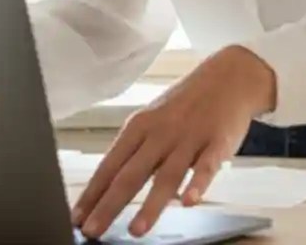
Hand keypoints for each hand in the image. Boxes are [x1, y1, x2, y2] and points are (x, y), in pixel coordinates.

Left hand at [72, 46, 275, 239]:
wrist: (228, 76)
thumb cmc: (186, 104)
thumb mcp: (153, 119)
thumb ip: (135, 151)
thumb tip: (109, 186)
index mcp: (139, 127)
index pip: (109, 165)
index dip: (92, 193)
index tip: (77, 218)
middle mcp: (160, 133)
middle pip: (131, 174)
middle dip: (109, 205)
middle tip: (93, 230)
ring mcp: (189, 138)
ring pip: (167, 175)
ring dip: (150, 205)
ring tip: (136, 230)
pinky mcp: (218, 143)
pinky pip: (206, 167)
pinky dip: (197, 184)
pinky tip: (189, 201)